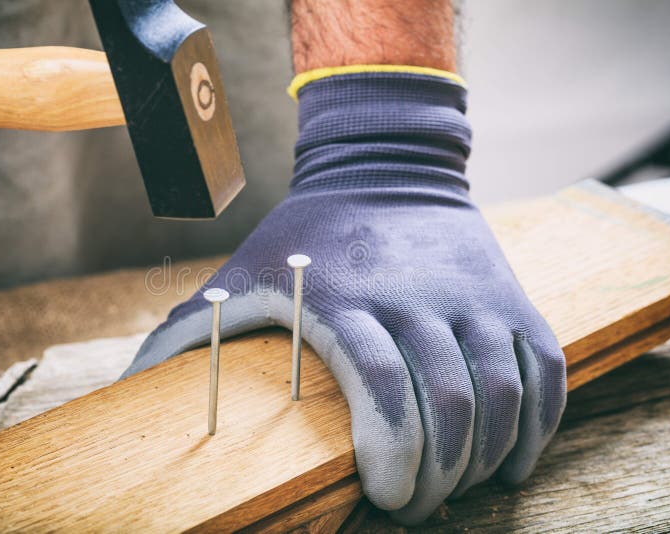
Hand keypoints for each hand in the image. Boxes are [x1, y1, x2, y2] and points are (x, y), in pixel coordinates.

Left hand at [123, 72, 565, 523]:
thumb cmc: (309, 232)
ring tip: (459, 485)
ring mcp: (474, 298)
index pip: (385, 395)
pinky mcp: (510, 296)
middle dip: (437, 477)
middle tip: (415, 503)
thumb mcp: (242, 273)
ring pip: (503, 398)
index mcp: (349, 302)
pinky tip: (511, 459)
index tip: (383, 497)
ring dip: (485, 459)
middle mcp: (421, 300)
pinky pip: (544, 371)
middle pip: (451, 409)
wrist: (385, 163)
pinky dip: (537, 426)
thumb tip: (126, 392)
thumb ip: (188, 332)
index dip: (392, 459)